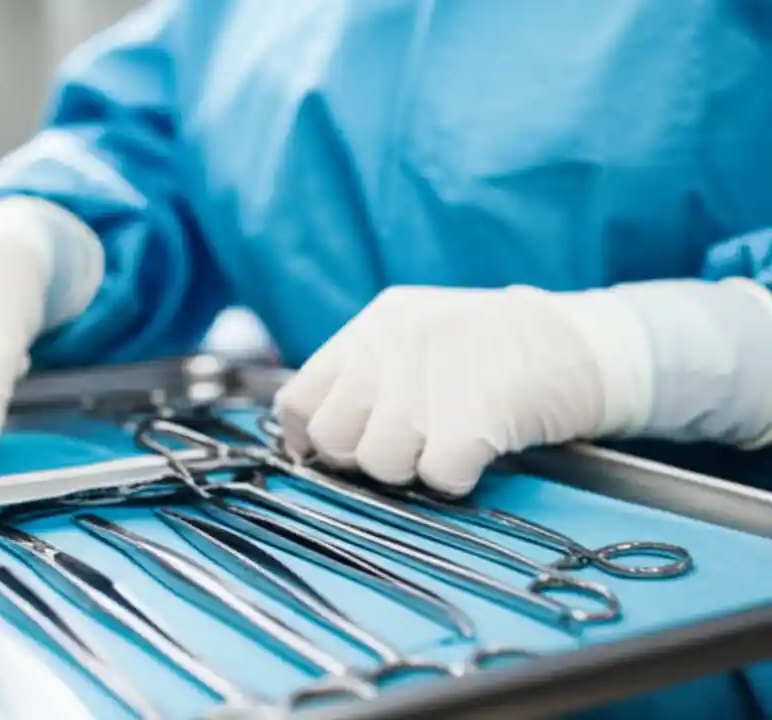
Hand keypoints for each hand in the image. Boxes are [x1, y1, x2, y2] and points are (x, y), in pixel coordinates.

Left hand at [274, 286, 628, 495]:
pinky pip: (436, 476)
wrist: (587, 344)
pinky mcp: (471, 416)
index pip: (299, 398)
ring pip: (379, 463)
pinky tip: (479, 452)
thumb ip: (367, 374)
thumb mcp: (418, 336)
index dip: (311, 439)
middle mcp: (391, 346)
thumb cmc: (499, 352)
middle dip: (363, 458)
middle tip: (408, 448)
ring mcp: (429, 378)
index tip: (338, 453)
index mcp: (373, 327)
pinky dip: (458, 479)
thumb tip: (314, 440)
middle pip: (333, 437)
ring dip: (413, 470)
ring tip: (449, 443)